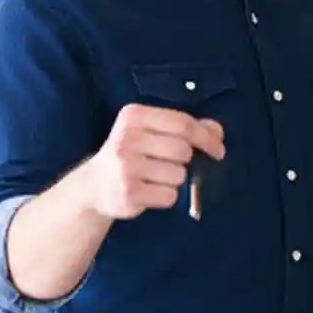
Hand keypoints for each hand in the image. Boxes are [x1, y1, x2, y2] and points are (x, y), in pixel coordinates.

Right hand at [81, 104, 224, 219]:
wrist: (94, 185)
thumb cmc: (131, 153)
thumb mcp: (151, 132)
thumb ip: (184, 128)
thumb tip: (216, 131)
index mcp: (134, 116)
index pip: (182, 123)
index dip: (206, 137)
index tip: (218, 150)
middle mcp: (127, 138)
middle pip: (182, 149)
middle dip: (186, 161)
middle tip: (172, 164)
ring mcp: (126, 166)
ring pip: (178, 175)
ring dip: (175, 180)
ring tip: (154, 178)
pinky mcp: (129, 192)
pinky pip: (169, 196)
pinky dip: (166, 196)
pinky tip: (149, 191)